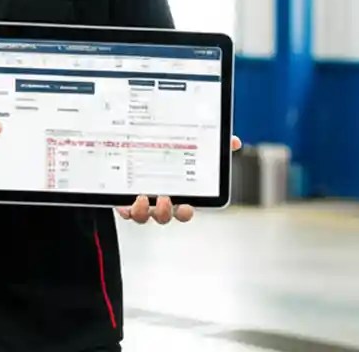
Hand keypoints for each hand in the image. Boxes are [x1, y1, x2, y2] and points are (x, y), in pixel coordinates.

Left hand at [117, 135, 242, 223]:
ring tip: (142, 197)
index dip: (186, 212)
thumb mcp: (194, 147)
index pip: (184, 210)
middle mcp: (159, 201)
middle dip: (165, 212)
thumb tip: (234, 142)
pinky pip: (124, 209)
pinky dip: (124, 208)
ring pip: (142, 216)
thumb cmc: (170, 152)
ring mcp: (141, 201)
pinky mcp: (124, 197)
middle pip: (163, 216)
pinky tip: (123, 201)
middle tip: (165, 198)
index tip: (187, 206)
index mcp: (177, 194)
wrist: (138, 145)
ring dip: (142, 211)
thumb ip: (214, 147)